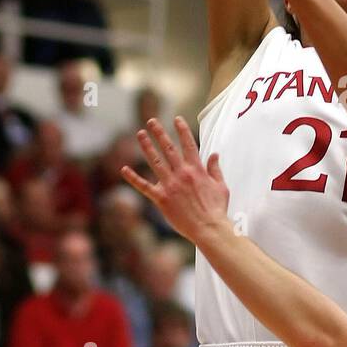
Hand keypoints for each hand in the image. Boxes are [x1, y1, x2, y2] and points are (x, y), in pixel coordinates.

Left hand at [122, 117, 229, 244]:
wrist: (209, 228)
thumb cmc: (217, 208)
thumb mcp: (221, 186)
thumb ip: (215, 169)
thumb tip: (214, 154)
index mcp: (197, 169)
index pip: (188, 144)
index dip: (182, 130)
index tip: (176, 119)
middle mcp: (182, 173)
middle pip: (168, 148)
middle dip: (160, 133)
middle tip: (151, 121)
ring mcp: (170, 185)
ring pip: (155, 161)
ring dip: (146, 146)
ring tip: (140, 134)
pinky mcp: (161, 199)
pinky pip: (145, 186)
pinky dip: (133, 178)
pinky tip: (124, 169)